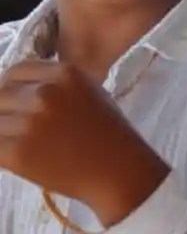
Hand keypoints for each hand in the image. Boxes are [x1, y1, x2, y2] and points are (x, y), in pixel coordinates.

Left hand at [0, 62, 168, 226]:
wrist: (119, 170)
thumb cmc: (108, 132)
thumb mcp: (89, 92)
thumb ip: (56, 85)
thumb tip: (19, 88)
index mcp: (64, 74)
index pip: (16, 72)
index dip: (11, 87)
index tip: (15, 101)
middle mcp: (45, 93)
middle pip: (0, 94)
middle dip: (6, 110)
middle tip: (16, 126)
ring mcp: (29, 122)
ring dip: (3, 132)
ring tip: (21, 142)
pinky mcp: (17, 151)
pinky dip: (2, 152)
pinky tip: (18, 157)